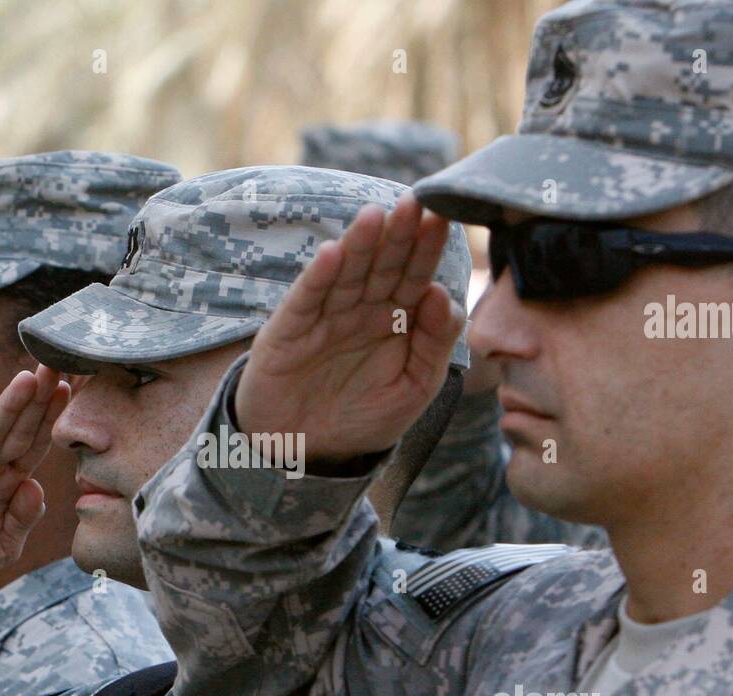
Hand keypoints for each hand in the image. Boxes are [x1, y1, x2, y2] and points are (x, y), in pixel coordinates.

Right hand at [0, 367, 69, 615]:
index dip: (50, 419)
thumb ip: (21, 521)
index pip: (33, 445)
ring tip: (29, 379)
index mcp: (5, 484)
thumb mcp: (0, 549)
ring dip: (8, 407)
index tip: (70, 390)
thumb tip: (36, 485)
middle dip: (36, 400)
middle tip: (57, 366)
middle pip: (15, 430)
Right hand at [234, 195, 465, 467]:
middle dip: (398, 235)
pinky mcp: (288, 330)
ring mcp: (324, 317)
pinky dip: (318, 278)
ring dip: (359, 245)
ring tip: (374, 217)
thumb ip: (434, 344)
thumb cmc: (362, 420)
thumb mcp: (413, 388)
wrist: (306, 454)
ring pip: (345, 274)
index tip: (443, 219)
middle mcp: (361, 310)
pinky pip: (306, 300)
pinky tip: (333, 255)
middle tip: (414, 203)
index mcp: (395, 319)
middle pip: (382, 265)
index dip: (427, 249)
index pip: (415, 276)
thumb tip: (444, 294)